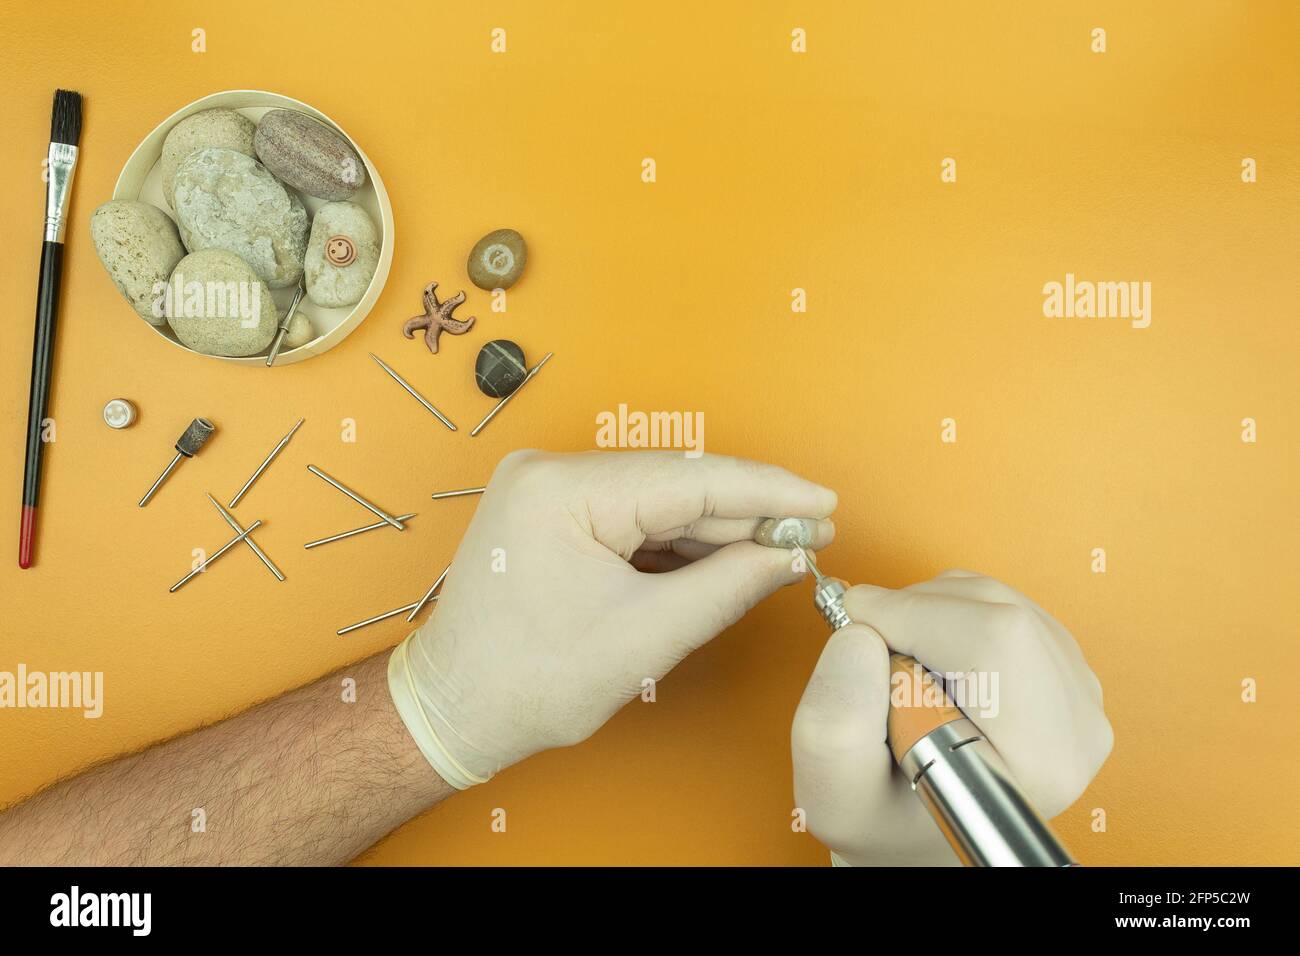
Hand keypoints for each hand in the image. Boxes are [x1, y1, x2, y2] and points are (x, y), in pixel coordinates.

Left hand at [389, 450, 836, 788]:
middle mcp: (550, 472)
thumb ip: (727, 587)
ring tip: (779, 552)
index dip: (767, 492)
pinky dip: (677, 541)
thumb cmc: (526, 682)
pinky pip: (631, 516)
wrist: (453, 709)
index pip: (691, 477)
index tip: (821, 502)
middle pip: (676, 484)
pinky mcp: (552, 512)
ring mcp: (548, 489)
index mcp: (562, 490)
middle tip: (812, 536)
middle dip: (746, 515)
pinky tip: (724, 560)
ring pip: (657, 499)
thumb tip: (788, 556)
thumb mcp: (646, 637)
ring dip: (715, 530)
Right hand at [791, 571, 1111, 865]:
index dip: (912, 615)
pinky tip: (926, 658)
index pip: (994, 640)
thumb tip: (862, 631)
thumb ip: (836, 719)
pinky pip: (998, 600)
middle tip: (874, 654)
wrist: (918, 830)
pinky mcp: (1063, 664)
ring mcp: (1078, 689)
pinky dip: (945, 610)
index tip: (858, 632)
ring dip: (926, 608)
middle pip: (996, 609)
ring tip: (899, 665)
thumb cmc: (882, 818)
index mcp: (1039, 761)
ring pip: (993, 596)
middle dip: (914, 610)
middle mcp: (1077, 723)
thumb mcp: (835, 790)